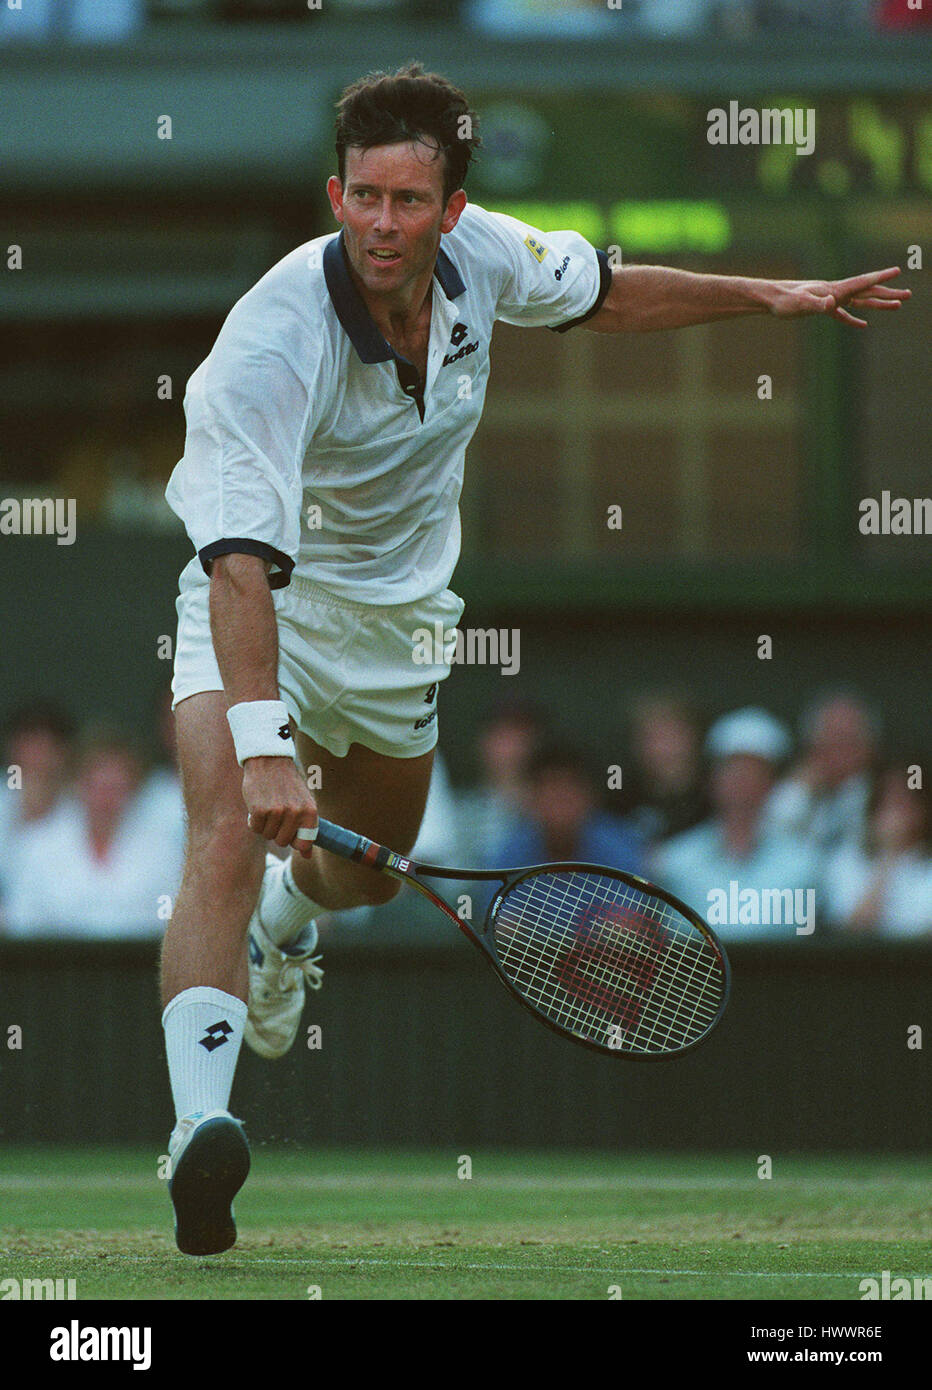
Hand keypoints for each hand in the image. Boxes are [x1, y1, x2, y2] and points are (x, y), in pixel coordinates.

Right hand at [242, 755, 317, 857]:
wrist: (269, 761)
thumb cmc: (287, 785)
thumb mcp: (303, 803)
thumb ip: (305, 829)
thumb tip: (307, 856)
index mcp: (310, 812)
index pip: (304, 844)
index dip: (294, 842)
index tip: (290, 834)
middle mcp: (296, 813)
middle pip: (282, 842)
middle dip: (277, 831)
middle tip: (276, 814)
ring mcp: (277, 812)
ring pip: (268, 836)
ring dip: (265, 825)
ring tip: (268, 806)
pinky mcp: (259, 811)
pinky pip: (256, 829)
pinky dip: (254, 821)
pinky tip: (258, 805)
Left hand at [768, 266, 909, 326]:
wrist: (770, 298)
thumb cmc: (784, 301)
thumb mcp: (801, 304)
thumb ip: (819, 304)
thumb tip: (833, 303)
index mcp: (834, 289)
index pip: (862, 283)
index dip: (880, 278)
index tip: (897, 271)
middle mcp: (835, 292)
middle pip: (867, 292)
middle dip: (888, 293)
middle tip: (908, 295)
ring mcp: (830, 300)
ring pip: (859, 302)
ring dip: (878, 304)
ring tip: (897, 306)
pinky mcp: (822, 309)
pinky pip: (843, 315)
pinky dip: (854, 319)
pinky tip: (863, 325)